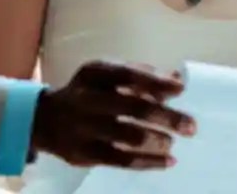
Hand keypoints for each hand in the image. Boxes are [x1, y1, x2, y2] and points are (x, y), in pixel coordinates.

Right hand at [30, 60, 195, 169]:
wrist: (46, 120)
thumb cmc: (88, 93)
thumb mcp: (106, 75)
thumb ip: (140, 76)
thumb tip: (176, 81)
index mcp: (93, 74)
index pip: (128, 74)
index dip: (157, 82)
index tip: (181, 89)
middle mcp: (86, 99)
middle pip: (132, 108)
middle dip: (166, 117)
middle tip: (190, 126)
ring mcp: (83, 128)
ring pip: (128, 136)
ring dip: (157, 140)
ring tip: (173, 143)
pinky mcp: (84, 154)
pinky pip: (122, 160)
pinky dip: (148, 162)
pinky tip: (168, 161)